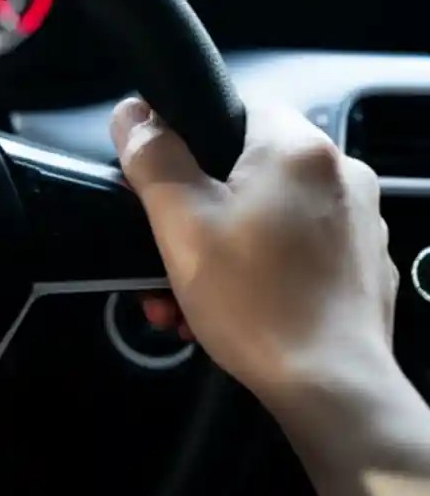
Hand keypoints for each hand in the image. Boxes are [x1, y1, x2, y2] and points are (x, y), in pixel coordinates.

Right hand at [110, 98, 397, 410]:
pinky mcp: (363, 266)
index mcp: (298, 149)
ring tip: (187, 298)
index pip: (234, 109)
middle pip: (246, 173)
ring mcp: (360, 223)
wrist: (330, 386)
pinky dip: (259, 273)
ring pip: (267, 219)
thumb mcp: (181, 224)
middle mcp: (341, 175)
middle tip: (165, 259)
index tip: (162, 189)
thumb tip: (132, 113)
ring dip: (220, 252)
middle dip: (195, 217)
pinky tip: (231, 310)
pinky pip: (296, 254)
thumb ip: (153, 158)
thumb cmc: (256, 303)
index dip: (187, 144)